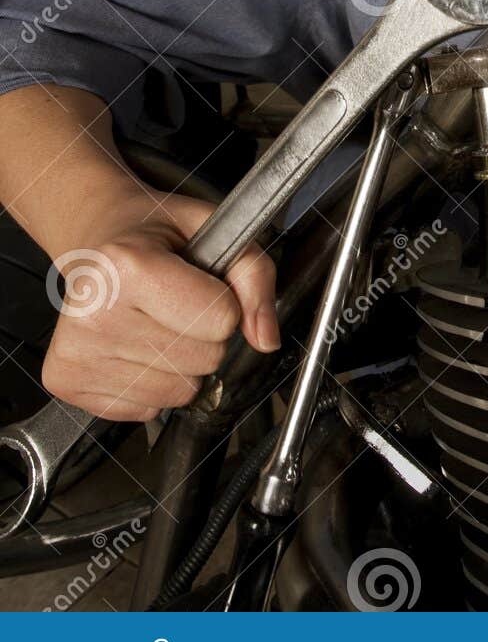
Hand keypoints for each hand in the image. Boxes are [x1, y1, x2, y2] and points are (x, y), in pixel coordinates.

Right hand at [40, 188, 278, 423]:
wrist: (98, 240)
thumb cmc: (156, 236)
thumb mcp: (215, 232)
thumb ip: (254, 277)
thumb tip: (266, 338)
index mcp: (129, 266)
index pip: (220, 320)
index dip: (225, 304)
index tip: (199, 283)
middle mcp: (95, 311)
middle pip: (202, 360)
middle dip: (204, 335)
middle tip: (176, 304)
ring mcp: (77, 351)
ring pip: (177, 392)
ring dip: (180, 364)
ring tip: (154, 323)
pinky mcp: (66, 381)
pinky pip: (146, 410)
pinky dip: (151, 385)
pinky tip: (133, 347)